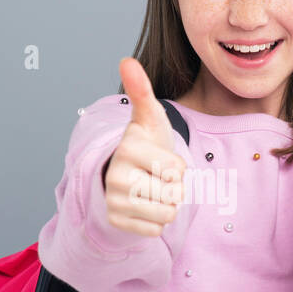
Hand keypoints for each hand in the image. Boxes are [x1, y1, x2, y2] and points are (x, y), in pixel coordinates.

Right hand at [101, 57, 187, 238]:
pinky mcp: (116, 221)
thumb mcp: (149, 117)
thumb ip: (141, 90)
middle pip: (174, 195)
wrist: (129, 173)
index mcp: (129, 149)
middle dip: (174, 188)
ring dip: (167, 205)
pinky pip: (155, 230)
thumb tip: (126, 60)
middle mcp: (117, 176)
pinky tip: (145, 206)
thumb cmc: (147, 143)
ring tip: (153, 190)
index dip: (178, 166)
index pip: (177, 170)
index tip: (161, 158)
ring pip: (167, 215)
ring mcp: (114, 201)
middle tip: (157, 176)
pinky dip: (156, 221)